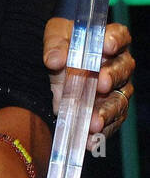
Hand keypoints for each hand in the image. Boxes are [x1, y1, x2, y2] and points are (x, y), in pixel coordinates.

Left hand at [44, 17, 134, 148]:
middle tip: (100, 84)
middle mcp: (118, 65)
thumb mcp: (55, 36)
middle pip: (122, 70)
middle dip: (112, 77)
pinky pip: (109, 122)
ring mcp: (115, 89)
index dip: (116, 40)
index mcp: (109, 40)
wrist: (55, 64)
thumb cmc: (62, 44)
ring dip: (107, 112)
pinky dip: (100, 133)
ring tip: (93, 122)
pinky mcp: (107, 110)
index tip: (107, 46)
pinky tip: (90, 141)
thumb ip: (55, 46)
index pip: (120, 36)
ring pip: (119, 100)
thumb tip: (55, 60)